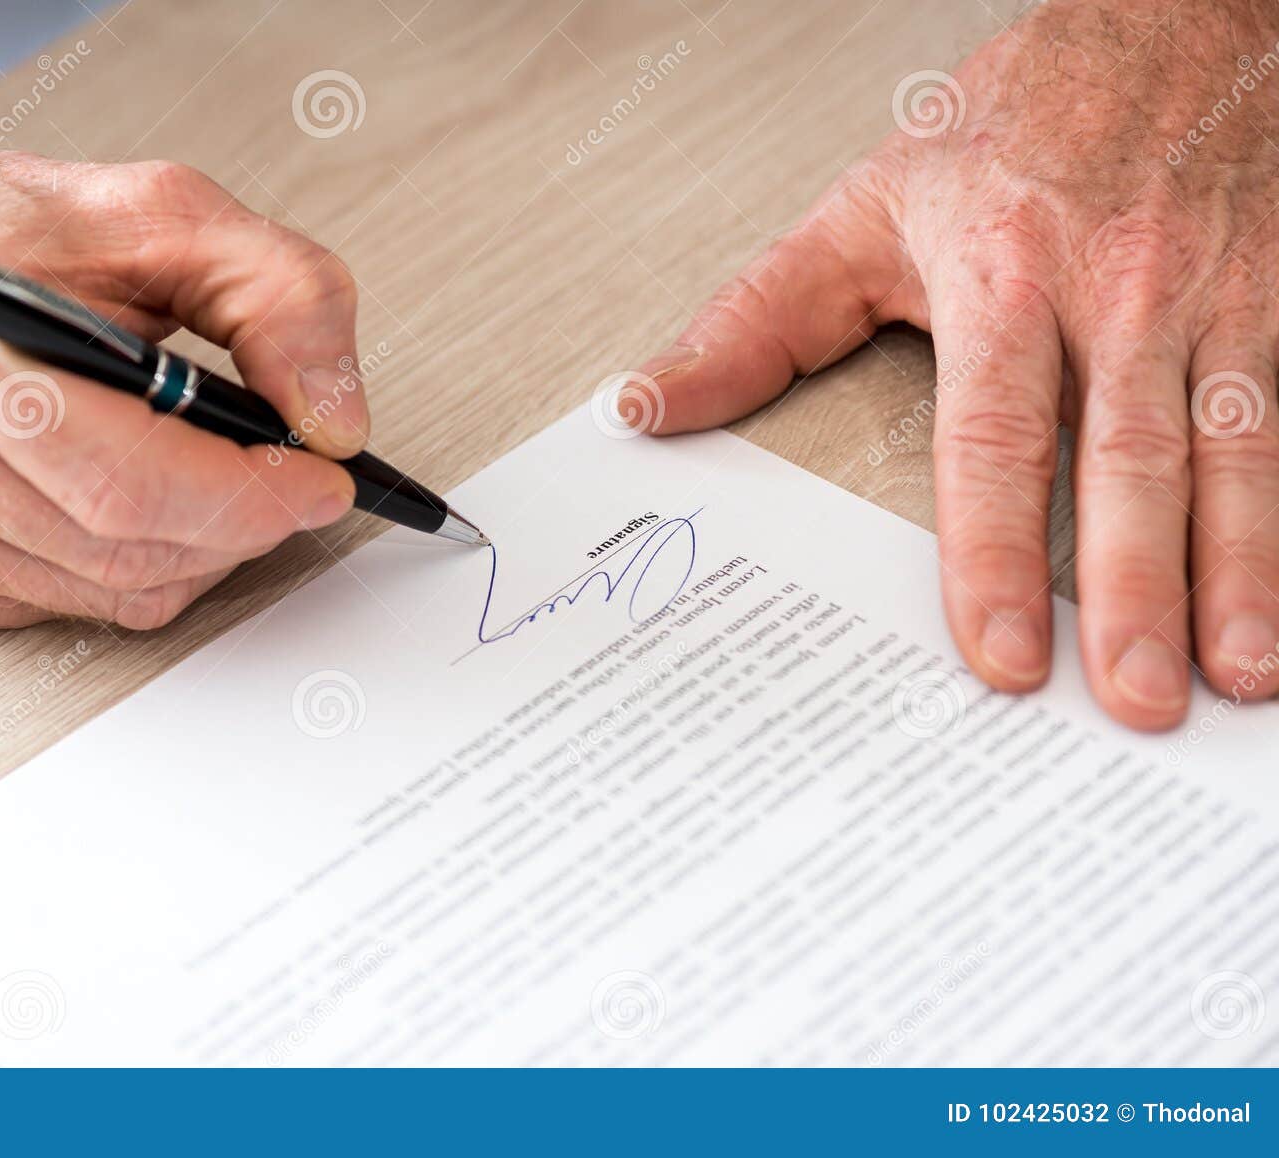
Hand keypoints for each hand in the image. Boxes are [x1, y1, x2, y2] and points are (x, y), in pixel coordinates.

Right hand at [0, 143, 368, 628]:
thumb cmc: (8, 232)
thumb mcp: (169, 216)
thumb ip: (280, 298)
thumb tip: (335, 419)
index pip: (126, 479)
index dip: (247, 494)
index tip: (324, 479)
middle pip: (125, 547)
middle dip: (240, 523)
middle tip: (294, 479)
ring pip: (112, 590)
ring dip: (201, 550)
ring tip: (224, 478)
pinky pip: (76, 606)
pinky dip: (142, 566)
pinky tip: (149, 501)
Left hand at [632, 0, 1278, 729]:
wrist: (1166, 16)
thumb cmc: (1007, 125)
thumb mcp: (859, 211)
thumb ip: (754, 322)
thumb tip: (644, 409)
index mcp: (1001, 277)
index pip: (993, 439)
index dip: (994, 552)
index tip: (995, 650)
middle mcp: (1117, 291)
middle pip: (1124, 461)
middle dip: (1132, 591)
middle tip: (1128, 701)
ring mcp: (1216, 296)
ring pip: (1235, 449)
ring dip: (1239, 572)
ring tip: (1236, 675)